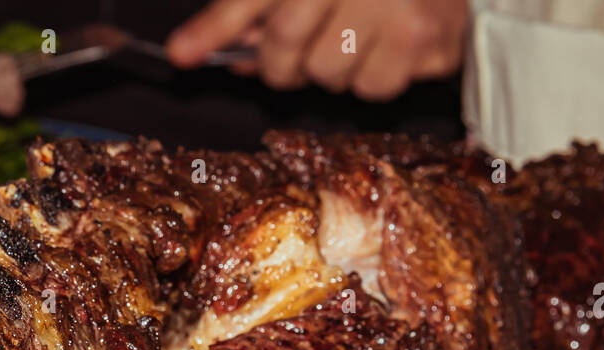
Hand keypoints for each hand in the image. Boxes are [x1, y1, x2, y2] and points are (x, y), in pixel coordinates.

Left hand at [166, 0, 466, 99]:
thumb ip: (261, 7)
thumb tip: (214, 50)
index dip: (215, 27)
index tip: (181, 53)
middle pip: (285, 45)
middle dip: (281, 62)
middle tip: (296, 53)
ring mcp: (390, 8)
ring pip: (328, 74)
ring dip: (335, 68)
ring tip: (362, 34)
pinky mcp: (421, 38)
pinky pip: (372, 88)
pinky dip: (375, 78)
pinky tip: (393, 46)